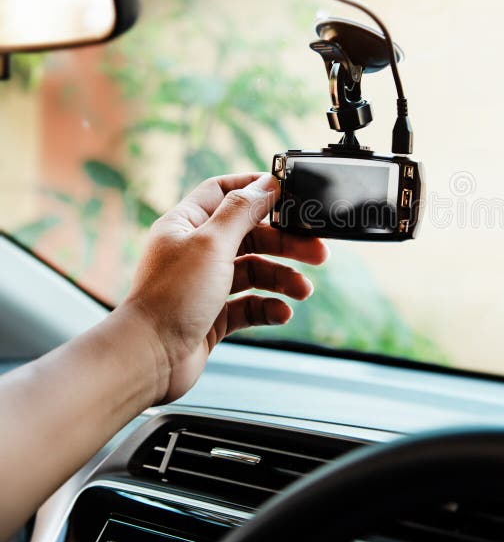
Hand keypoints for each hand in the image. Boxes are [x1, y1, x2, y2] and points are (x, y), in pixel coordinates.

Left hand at [119, 173, 327, 403]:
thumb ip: (243, 210)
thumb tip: (267, 183)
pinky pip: (249, 304)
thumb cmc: (172, 297)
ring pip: (254, 271)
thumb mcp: (213, 243)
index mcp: (187, 223)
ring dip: (283, 278)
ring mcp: (205, 283)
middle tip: (318, 250)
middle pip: (251, 234)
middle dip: (286, 242)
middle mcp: (196, 250)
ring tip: (304, 290)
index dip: (257, 188)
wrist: (148, 359)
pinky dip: (268, 307)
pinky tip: (282, 313)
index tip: (290, 193)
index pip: (225, 191)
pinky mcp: (213, 314)